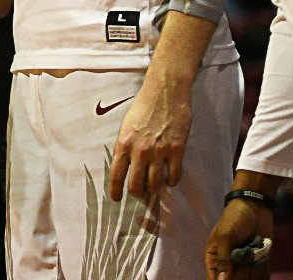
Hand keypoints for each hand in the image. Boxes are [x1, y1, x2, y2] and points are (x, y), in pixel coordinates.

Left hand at [108, 77, 190, 200]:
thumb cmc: (144, 107)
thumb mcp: (126, 126)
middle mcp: (140, 151)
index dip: (116, 191)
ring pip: (155, 185)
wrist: (165, 92)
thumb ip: (126, 146)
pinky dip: (171, 181)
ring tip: (155, 185)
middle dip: (137, 193)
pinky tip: (169, 178)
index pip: (116, 175)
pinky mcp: (176, 150)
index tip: (117, 199)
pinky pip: (174, 176)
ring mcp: (159, 152)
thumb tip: (126, 166)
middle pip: (136, 186)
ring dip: (155, 188)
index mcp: (123, 144)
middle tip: (140, 192)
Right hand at [203, 200, 273, 279]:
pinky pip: (262, 276)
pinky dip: (264, 269)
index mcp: (214, 260)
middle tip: (246, 254)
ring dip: (255, 270)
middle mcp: (229, 266)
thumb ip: (223, 260)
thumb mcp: (225, 237)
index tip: (234, 272)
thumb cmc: (234, 219)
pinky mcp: (258, 264)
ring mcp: (244, 266)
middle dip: (243, 272)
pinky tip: (262, 256)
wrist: (255, 207)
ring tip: (255, 252)